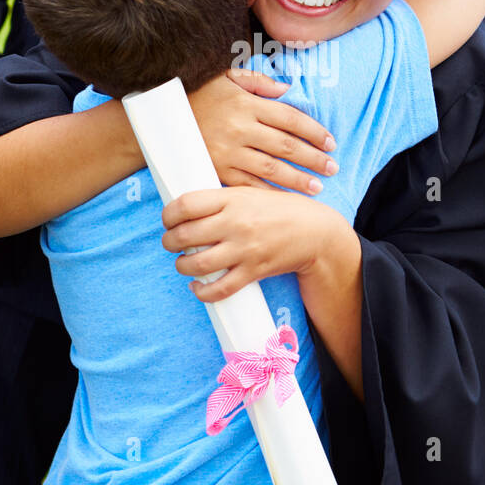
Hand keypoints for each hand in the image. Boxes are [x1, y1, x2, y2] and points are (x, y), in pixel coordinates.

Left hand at [161, 186, 350, 301]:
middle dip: (169, 242)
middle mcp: (236, 223)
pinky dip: (202, 291)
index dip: (168, 215)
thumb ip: (221, 199)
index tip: (168, 220)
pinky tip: (197, 285)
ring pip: (197, 264)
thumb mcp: (250, 193)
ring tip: (183, 263)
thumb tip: (186, 208)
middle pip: (184, 236)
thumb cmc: (280, 210)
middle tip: (171, 243)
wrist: (316, 232)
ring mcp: (244, 249)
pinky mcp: (253, 272)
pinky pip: (219, 289)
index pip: (186, 205)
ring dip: (182, 266)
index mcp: (233, 199)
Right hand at [188, 69, 336, 194]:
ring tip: (317, 187)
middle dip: (314, 159)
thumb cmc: (196, 92)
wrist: (157, 116)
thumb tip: (287, 90)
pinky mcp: (216, 169)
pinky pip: (247, 184)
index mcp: (247, 103)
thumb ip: (258, 81)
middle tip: (333, 168)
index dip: (314, 132)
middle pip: (286, 146)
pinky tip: (285, 199)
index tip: (331, 143)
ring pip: (271, 169)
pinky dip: (269, 193)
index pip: (291, 119)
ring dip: (297, 180)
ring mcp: (228, 151)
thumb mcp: (226, 76)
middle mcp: (240, 128)